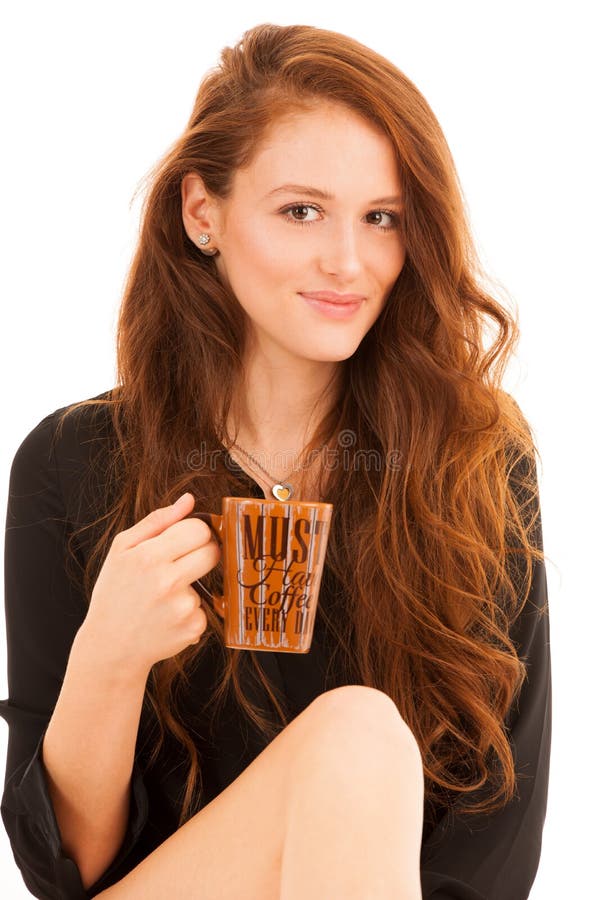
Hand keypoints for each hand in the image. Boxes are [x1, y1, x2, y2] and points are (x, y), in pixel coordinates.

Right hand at [81, 493, 219, 676]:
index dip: (195, 532)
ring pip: (207, 582)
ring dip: (191, 587)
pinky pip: (204, 609)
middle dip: (203, 553)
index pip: (198, 529)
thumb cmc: (115, 592)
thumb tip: (189, 500)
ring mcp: (182, 607)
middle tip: (181, 564)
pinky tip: (167, 618)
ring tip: (162, 599)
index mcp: (149, 557)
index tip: (186, 540)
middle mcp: (168, 582)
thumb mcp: (122, 550)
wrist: (110, 646)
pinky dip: (190, 612)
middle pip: (213, 551)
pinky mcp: (193, 628)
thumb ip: (158, 521)